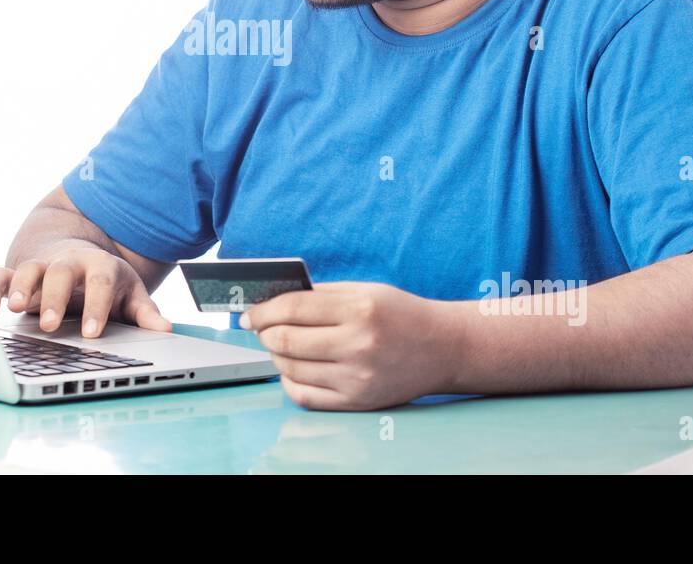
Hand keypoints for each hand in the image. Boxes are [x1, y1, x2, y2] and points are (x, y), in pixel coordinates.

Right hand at [0, 242, 171, 337]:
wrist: (76, 251)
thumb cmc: (104, 281)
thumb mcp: (129, 293)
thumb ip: (144, 312)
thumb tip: (166, 329)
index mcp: (100, 267)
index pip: (101, 282)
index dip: (97, 306)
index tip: (92, 333)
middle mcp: (68, 263)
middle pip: (61, 272)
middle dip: (56, 297)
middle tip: (52, 325)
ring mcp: (42, 266)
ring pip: (29, 269)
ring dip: (21, 287)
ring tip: (17, 309)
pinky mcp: (18, 272)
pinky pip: (1, 275)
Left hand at [239, 281, 450, 410]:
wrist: (444, 348)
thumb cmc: (402, 315)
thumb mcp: (365, 291)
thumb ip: (320, 295)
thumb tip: (273, 302)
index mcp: (359, 310)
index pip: (293, 308)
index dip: (262, 310)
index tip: (249, 312)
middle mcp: (358, 345)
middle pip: (286, 340)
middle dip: (264, 332)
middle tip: (260, 327)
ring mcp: (358, 378)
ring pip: (291, 368)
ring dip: (275, 355)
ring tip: (279, 344)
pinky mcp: (357, 402)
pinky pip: (305, 396)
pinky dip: (289, 381)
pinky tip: (294, 368)